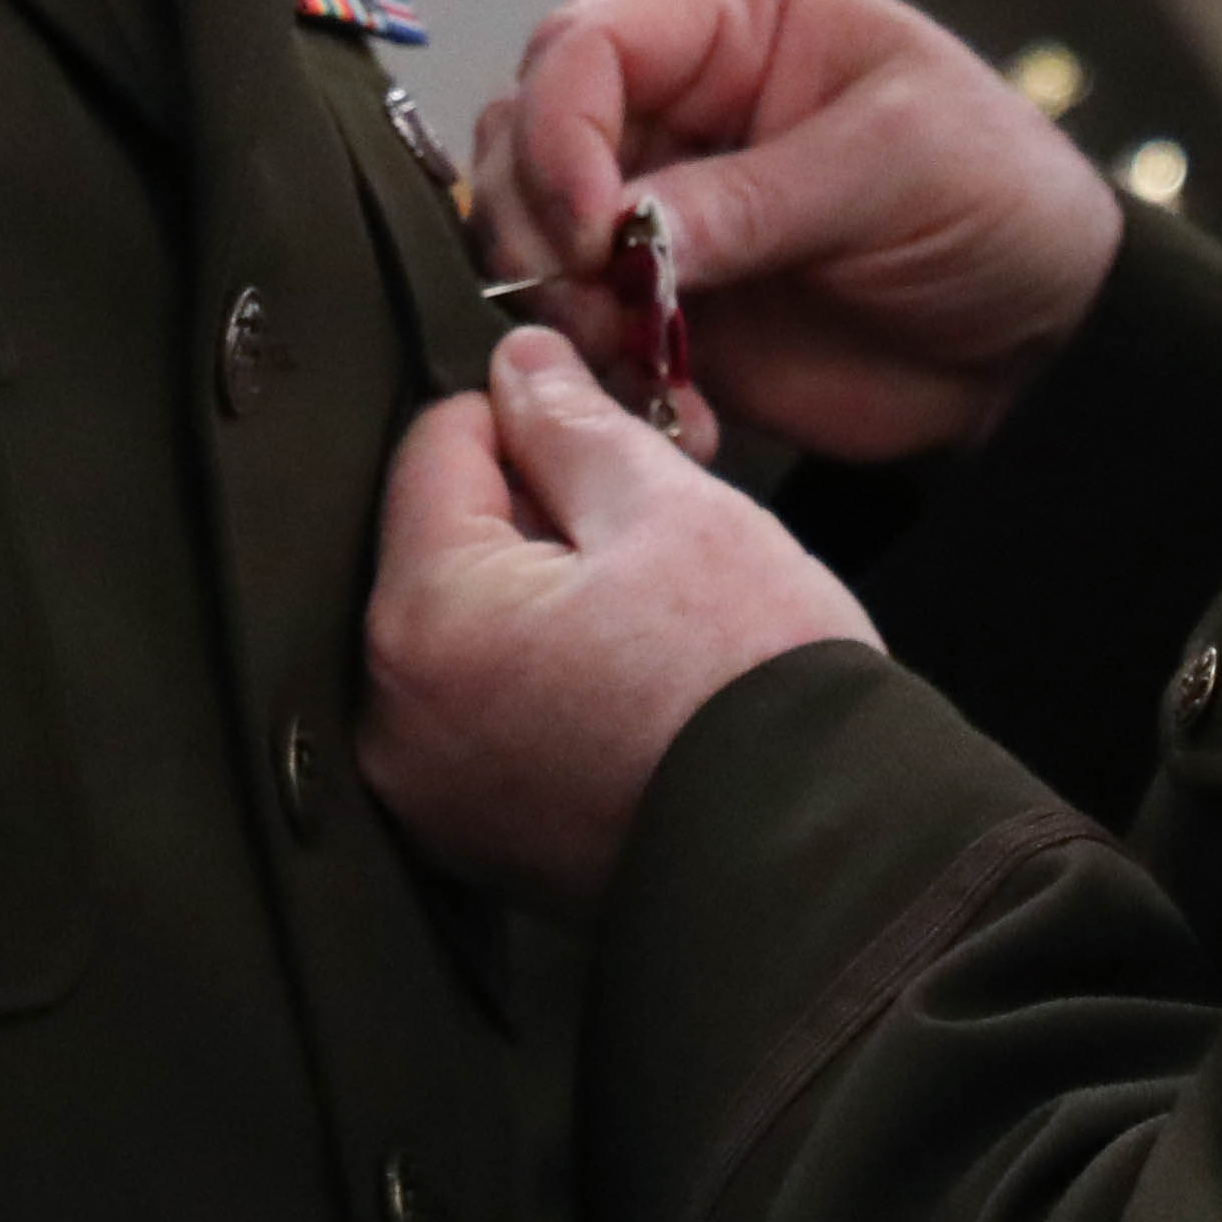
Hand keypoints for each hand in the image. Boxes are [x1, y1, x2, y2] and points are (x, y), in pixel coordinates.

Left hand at [364, 332, 883, 909]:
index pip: (433, 445)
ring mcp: (432, 793)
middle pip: (440, 544)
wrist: (824, 858)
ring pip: (466, 630)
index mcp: (426, 620)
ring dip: (539, 599)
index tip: (608, 438)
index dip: (527, 418)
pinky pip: (487, 717)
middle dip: (533, 515)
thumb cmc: (753, 681)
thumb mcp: (670, 508)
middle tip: (647, 535)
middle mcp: (396, 719)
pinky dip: (542, 683)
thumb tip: (518, 363)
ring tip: (651, 620)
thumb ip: (571, 422)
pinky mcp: (479, 842)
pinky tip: (632, 687)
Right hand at [469, 0, 1123, 463]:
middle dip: (540, 224)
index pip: (586, 43)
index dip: (561, 131)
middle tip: (600, 304)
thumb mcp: (893, 170)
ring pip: (525, 228)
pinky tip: (681, 411)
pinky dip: (602, 373)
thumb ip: (748, 199)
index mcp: (733, 10)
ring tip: (646, 361)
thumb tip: (613, 232)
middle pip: (525, 131)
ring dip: (560, 305)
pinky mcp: (656, 292)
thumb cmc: (997, 200)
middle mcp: (675, 89)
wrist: (1040, 339)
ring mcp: (656, 192)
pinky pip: (574, 325)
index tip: (589, 227)